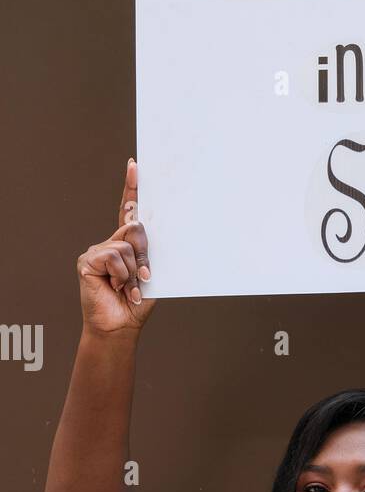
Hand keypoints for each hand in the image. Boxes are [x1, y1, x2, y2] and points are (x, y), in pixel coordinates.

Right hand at [77, 158, 155, 334]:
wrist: (120, 325)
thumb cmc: (136, 302)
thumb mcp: (148, 274)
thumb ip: (145, 250)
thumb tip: (138, 224)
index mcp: (125, 244)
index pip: (128, 213)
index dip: (131, 189)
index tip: (134, 166)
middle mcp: (110, 244)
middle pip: (134, 227)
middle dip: (144, 253)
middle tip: (145, 276)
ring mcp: (97, 251)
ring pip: (125, 246)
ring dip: (133, 272)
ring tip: (128, 288)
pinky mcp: (88, 261)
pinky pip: (113, 257)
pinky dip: (121, 275)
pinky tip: (116, 287)